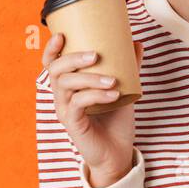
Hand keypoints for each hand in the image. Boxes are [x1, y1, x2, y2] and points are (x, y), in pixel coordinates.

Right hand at [42, 32, 145, 184]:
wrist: (118, 152)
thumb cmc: (116, 120)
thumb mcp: (123, 89)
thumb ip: (128, 67)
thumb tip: (136, 42)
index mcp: (68, 86)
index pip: (51, 64)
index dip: (51, 49)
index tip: (61, 35)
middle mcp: (62, 97)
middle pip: (56, 70)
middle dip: (74, 58)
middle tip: (96, 55)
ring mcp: (65, 110)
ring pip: (66, 85)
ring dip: (89, 78)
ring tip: (113, 79)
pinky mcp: (73, 124)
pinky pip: (79, 103)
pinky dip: (96, 95)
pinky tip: (113, 94)